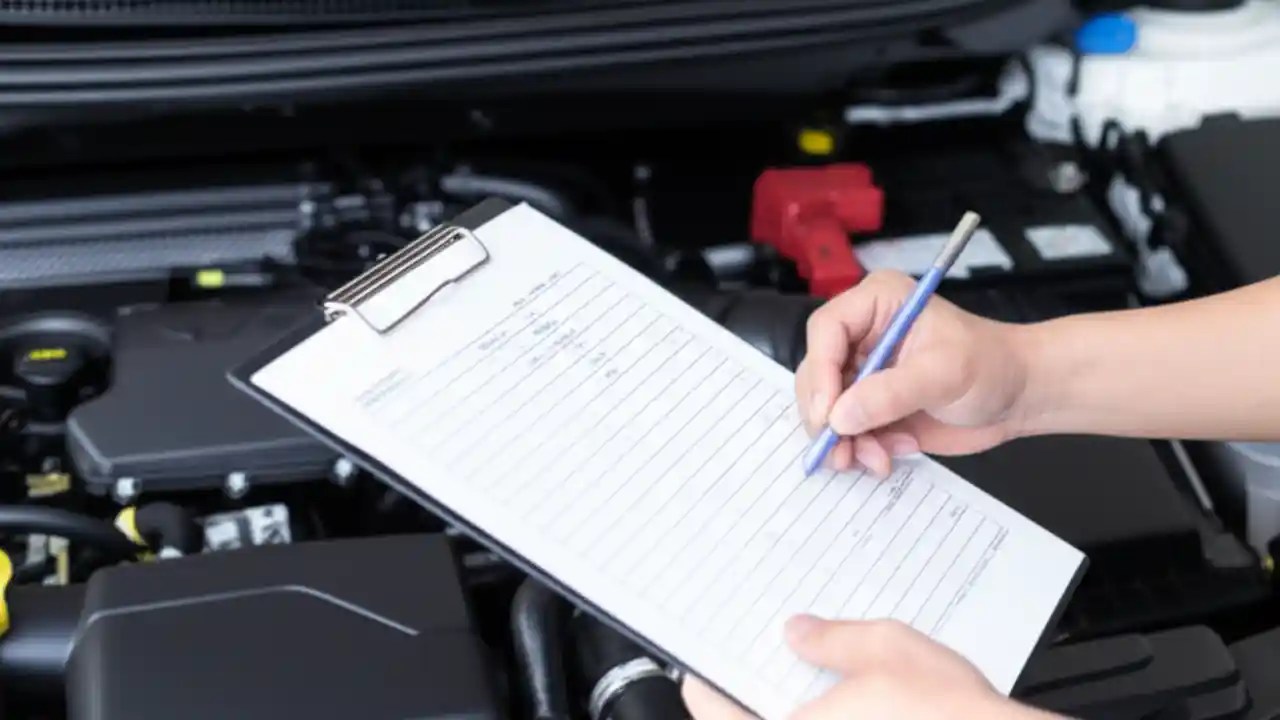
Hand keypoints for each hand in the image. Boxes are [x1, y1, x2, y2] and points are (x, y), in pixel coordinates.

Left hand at [681, 616, 1057, 719]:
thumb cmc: (949, 712)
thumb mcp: (884, 648)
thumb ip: (830, 640)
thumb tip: (798, 633)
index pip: (712, 710)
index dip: (705, 683)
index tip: (704, 664)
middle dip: (753, 696)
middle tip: (765, 659)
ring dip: (795, 704)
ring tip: (812, 676)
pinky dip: (829, 714)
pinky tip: (848, 702)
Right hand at [795, 270, 1032, 475]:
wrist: (1018, 397)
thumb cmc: (990, 366)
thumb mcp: (943, 373)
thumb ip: (891, 393)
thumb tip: (840, 418)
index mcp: (877, 303)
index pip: (826, 330)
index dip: (821, 373)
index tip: (829, 415)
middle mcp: (861, 334)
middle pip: (817, 373)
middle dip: (826, 416)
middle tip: (841, 451)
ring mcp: (863, 372)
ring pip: (825, 408)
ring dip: (843, 441)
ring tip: (875, 460)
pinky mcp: (870, 405)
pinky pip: (845, 430)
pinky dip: (860, 449)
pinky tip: (890, 455)